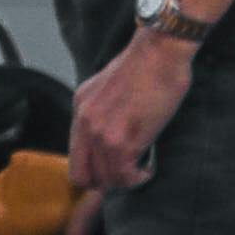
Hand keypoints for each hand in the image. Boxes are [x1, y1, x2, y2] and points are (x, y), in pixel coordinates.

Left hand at [66, 26, 194, 203]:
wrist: (159, 52)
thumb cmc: (146, 66)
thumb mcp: (109, 86)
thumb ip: (103, 111)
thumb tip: (114, 134)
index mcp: (80, 108)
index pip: (75, 155)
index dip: (93, 169)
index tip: (112, 167)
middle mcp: (84, 123)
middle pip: (82, 176)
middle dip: (104, 181)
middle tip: (125, 174)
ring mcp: (100, 134)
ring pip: (106, 179)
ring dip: (126, 179)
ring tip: (141, 169)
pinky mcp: (121, 141)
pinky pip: (124, 175)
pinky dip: (138, 177)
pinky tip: (148, 168)